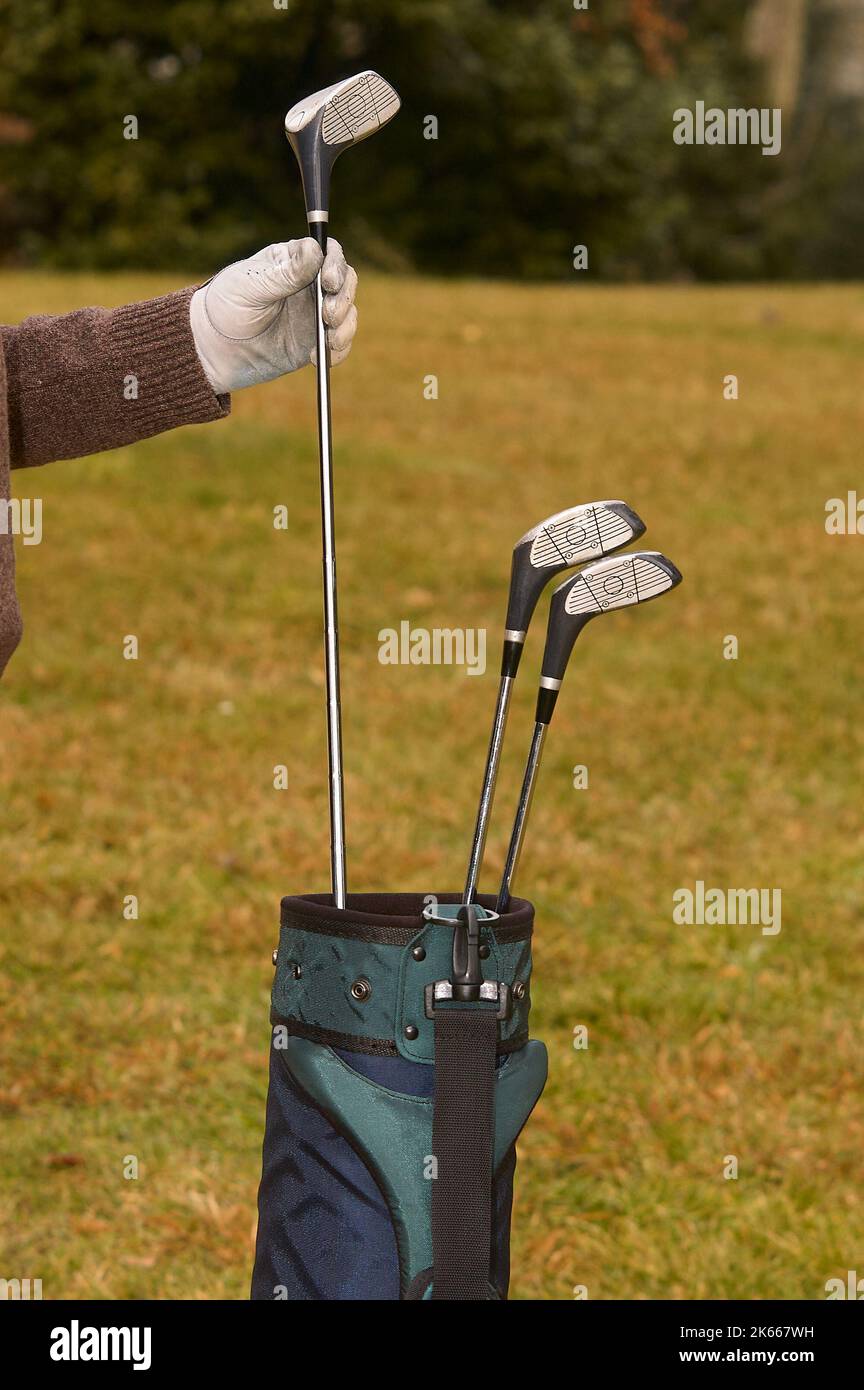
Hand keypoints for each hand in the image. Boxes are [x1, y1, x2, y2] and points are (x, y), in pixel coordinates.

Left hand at [189, 238, 357, 394]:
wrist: (214, 348)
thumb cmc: (226, 306)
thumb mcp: (252, 285)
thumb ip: (285, 272)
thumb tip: (316, 249)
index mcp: (293, 262)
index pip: (329, 253)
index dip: (336, 264)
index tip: (329, 282)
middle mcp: (309, 286)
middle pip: (345, 282)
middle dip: (344, 298)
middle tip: (328, 315)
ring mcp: (314, 315)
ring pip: (347, 314)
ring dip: (345, 327)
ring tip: (328, 339)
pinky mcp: (314, 342)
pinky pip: (339, 345)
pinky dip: (337, 352)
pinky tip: (318, 358)